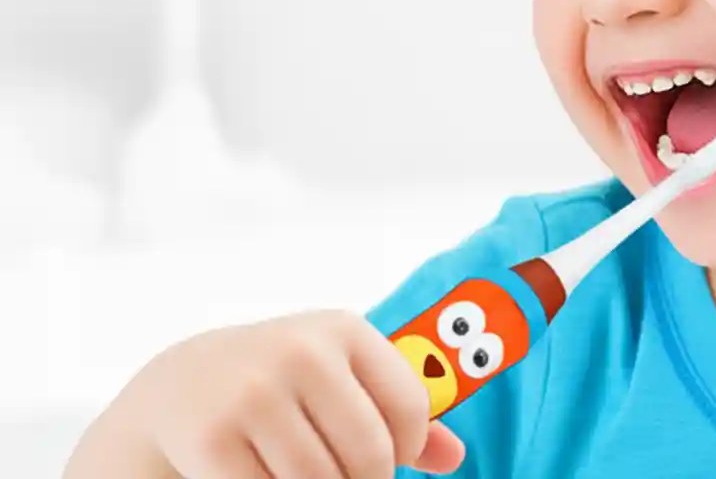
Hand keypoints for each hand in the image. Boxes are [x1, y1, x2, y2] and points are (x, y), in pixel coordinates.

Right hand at [123, 310, 463, 477]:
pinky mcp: (212, 439)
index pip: (409, 407)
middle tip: (348, 478)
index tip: (389, 457)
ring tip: (309, 475)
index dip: (407, 448)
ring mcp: (253, 394)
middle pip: (369, 455)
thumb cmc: (285, 382)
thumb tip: (453, 457)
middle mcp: (300, 352)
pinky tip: (270, 478)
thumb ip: (401, 411)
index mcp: (345, 330)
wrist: (183, 383)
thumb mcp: (343, 376)